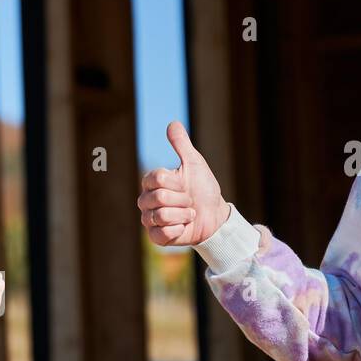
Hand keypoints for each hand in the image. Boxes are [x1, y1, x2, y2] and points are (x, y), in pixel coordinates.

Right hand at [137, 121, 229, 246]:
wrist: (214, 215)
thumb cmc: (203, 188)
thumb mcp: (194, 163)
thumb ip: (181, 145)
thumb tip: (173, 123)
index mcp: (152, 182)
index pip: (157, 178)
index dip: (177, 182)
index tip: (186, 184)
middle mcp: (146, 201)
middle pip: (159, 197)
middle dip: (183, 199)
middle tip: (189, 201)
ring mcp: (149, 219)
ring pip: (161, 215)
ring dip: (183, 215)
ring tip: (189, 214)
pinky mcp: (156, 237)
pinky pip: (163, 233)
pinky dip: (179, 229)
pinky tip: (184, 227)